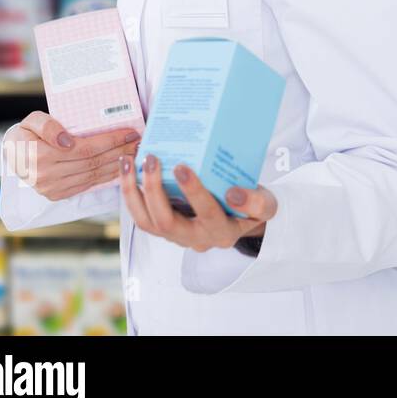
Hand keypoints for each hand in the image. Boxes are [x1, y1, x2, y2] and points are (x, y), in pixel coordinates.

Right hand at [4, 112, 141, 200]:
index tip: (130, 132)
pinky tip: (119, 166)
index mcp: (40, 156)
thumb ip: (47, 126)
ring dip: (117, 164)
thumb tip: (67, 141)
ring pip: (93, 175)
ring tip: (134, 152)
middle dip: (120, 151)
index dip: (111, 141)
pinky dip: (106, 176)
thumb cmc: (24, 134)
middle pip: (94, 162)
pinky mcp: (57, 195)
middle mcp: (46, 175)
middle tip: (139, 141)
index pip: (86, 148)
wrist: (11, 155)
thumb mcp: (30, 121)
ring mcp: (52, 188)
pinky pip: (88, 184)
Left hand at [119, 153, 276, 252]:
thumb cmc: (253, 207)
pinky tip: (129, 170)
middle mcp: (196, 238)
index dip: (193, 192)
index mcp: (222, 232)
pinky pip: (141, 216)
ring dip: (133, 192)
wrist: (242, 220)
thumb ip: (258, 203)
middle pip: (166, 222)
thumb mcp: (267, 205)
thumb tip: (233, 194)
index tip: (182, 166)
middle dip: (154, 190)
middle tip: (152, 159)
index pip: (207, 213)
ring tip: (129, 162)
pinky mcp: (164, 230)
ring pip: (146, 222)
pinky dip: (131, 194)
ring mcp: (176, 236)